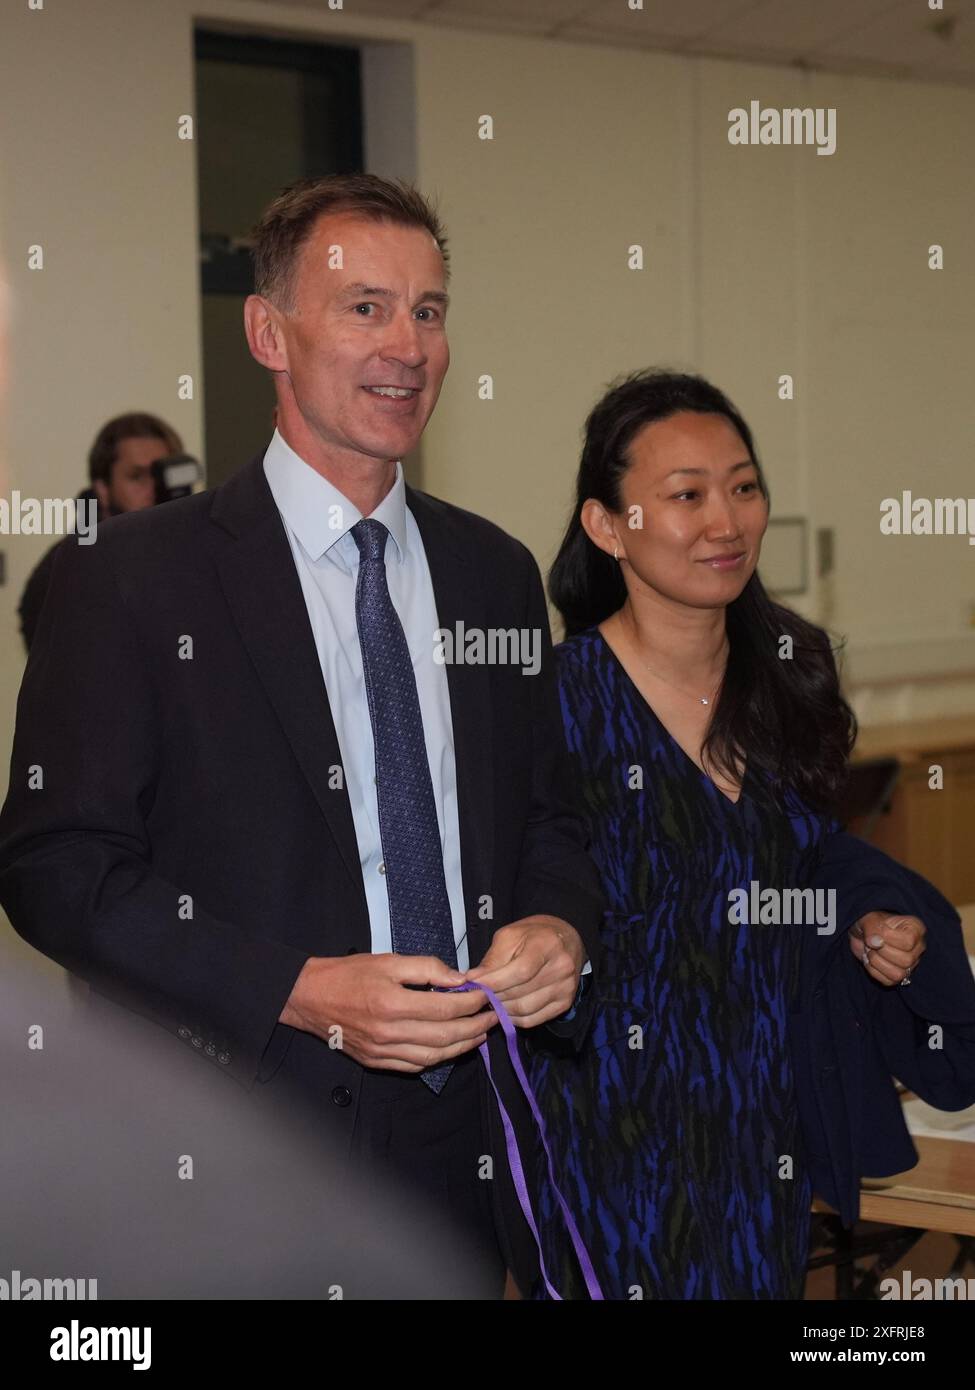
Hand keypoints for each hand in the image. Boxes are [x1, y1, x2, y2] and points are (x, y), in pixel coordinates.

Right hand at [279, 953, 497, 1072]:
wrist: (310, 997)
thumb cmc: (349, 974)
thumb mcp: (388, 960)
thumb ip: (426, 967)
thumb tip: (458, 979)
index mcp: (394, 1003)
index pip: (446, 1008)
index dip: (472, 1003)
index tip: (486, 996)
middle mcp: (390, 1032)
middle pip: (445, 1036)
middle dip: (475, 1028)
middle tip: (492, 1018)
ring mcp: (383, 1051)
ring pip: (434, 1057)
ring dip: (462, 1047)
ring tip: (479, 1035)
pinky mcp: (377, 1061)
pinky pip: (415, 1066)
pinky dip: (438, 1059)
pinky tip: (450, 1049)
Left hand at [463, 915, 584, 1027]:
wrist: (565, 940)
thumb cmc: (534, 935)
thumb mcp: (510, 936)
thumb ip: (493, 959)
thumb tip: (473, 979)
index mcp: (548, 945)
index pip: (520, 971)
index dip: (495, 981)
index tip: (474, 983)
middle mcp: (562, 968)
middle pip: (520, 993)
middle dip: (494, 996)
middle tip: (478, 994)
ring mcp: (566, 988)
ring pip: (525, 1010)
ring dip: (502, 1009)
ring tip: (490, 1000)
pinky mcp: (565, 1003)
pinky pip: (533, 1020)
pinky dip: (514, 1018)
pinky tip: (505, 1008)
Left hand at [849, 911, 925, 985]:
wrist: (863, 934)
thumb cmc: (871, 924)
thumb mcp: (869, 919)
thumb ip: (872, 928)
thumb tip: (875, 943)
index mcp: (916, 928)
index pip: (908, 941)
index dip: (888, 939)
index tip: (877, 932)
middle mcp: (918, 947)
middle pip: (906, 960)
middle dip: (882, 952)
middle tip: (871, 943)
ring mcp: (910, 964)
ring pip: (899, 974)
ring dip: (877, 962)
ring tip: (870, 952)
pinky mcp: (899, 977)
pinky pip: (888, 981)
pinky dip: (874, 971)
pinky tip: (870, 960)